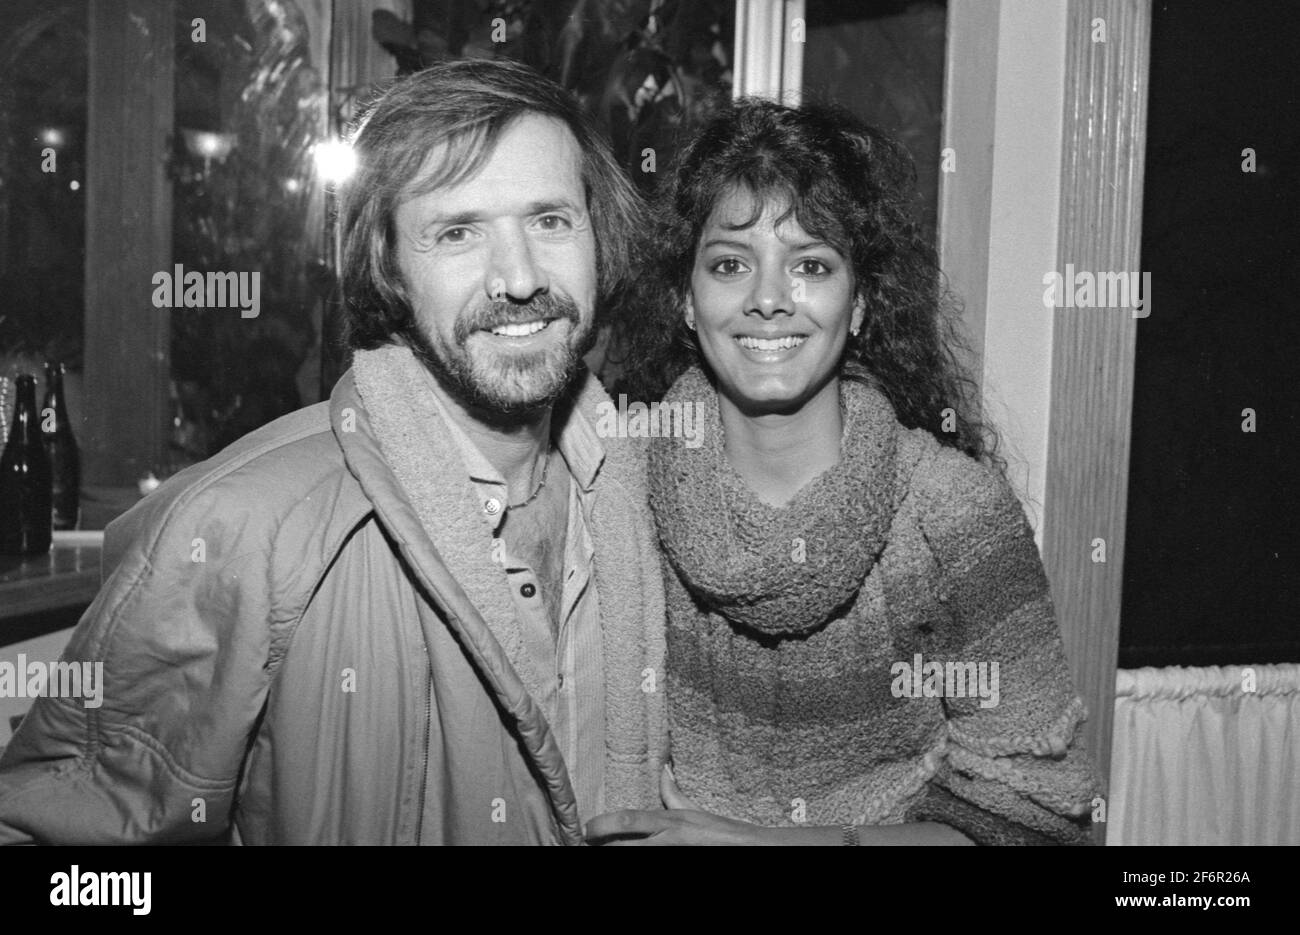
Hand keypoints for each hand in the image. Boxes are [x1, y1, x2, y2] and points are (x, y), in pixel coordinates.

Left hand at [584, 765, 772, 844]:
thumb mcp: (695, 809)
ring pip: (633, 856)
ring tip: (601, 849)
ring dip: (615, 852)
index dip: (603, 824)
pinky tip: (628, 853)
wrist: (747, 847)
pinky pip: (649, 862)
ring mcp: (671, 855)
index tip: (587, 827)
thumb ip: (674, 793)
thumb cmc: (721, 830)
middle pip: (624, 846)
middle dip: (601, 846)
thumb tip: (664, 769)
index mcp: (669, 821)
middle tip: (586, 843)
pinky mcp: (677, 862)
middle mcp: (667, 840)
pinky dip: (636, 858)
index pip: (629, 820)